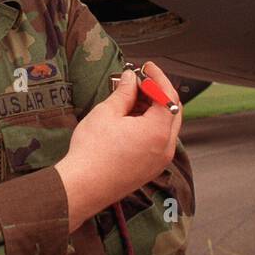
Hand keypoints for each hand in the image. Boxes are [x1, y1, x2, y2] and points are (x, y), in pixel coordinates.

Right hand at [55, 62, 181, 230]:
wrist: (82, 187)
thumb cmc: (92, 153)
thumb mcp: (106, 113)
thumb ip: (124, 93)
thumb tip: (130, 79)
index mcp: (158, 131)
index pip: (168, 96)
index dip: (158, 77)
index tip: (147, 67)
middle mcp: (165, 147)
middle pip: (172, 111)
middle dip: (157, 92)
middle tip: (139, 80)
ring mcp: (159, 160)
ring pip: (165, 126)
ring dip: (153, 109)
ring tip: (130, 97)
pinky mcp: (150, 168)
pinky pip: (158, 140)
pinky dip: (149, 125)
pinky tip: (130, 118)